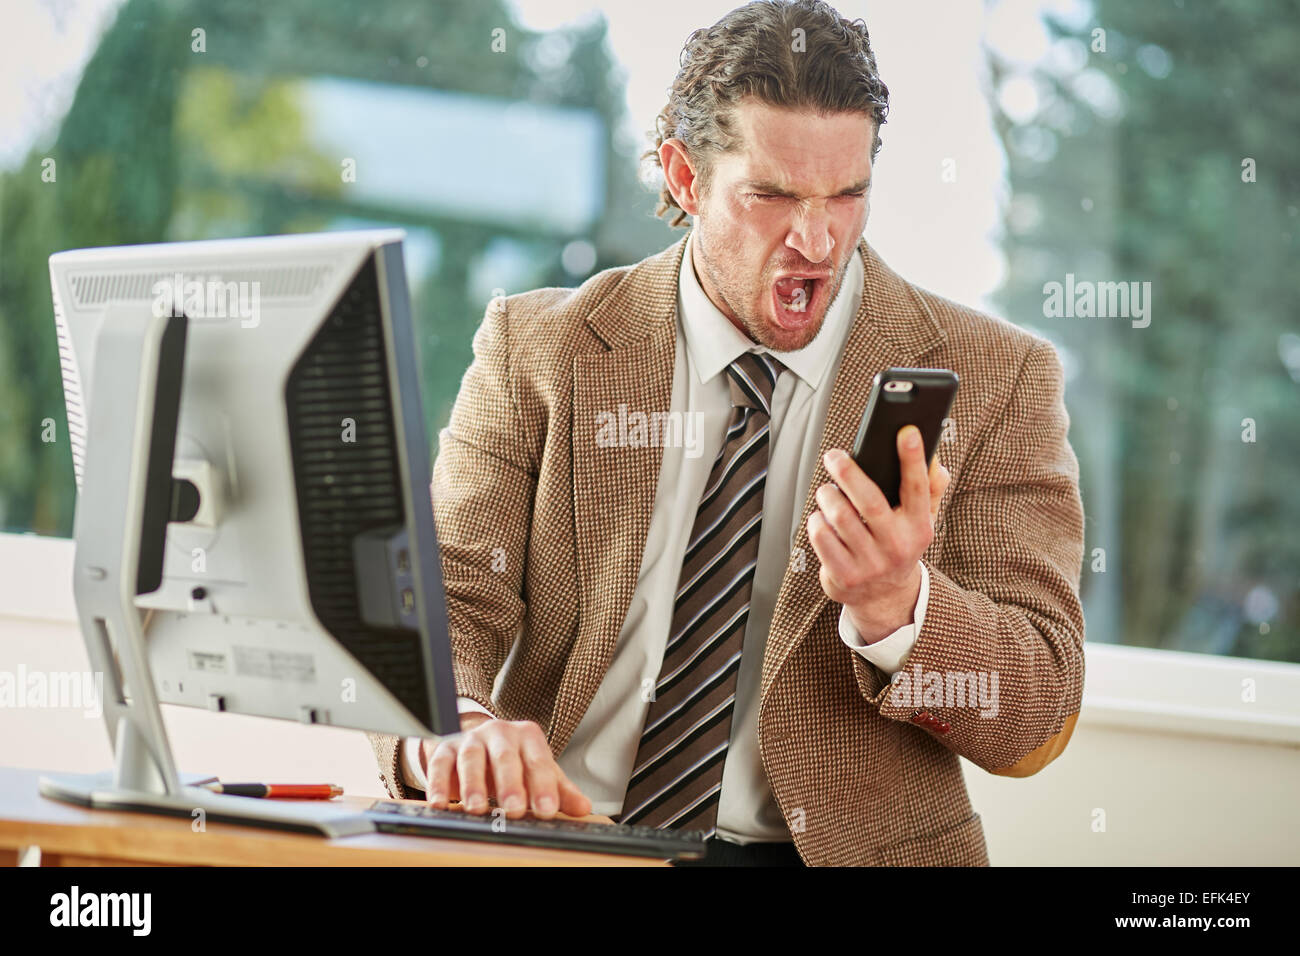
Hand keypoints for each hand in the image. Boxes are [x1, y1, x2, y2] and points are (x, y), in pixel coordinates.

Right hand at [419, 713, 592, 819]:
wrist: (479, 742)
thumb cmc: (514, 761)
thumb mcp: (539, 772)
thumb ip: (561, 791)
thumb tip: (583, 809)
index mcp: (527, 736)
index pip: (538, 760)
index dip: (543, 785)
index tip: (547, 809)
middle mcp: (499, 733)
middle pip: (505, 755)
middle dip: (510, 783)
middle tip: (515, 809)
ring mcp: (471, 739)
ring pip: (471, 757)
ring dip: (473, 784)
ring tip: (477, 808)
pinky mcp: (445, 749)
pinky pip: (439, 763)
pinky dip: (438, 783)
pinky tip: (441, 803)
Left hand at [807, 425, 950, 641]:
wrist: (885, 597)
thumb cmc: (899, 545)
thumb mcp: (922, 521)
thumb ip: (931, 489)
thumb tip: (935, 460)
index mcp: (919, 527)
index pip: (918, 488)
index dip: (913, 459)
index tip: (906, 431)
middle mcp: (897, 546)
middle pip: (870, 502)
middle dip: (849, 473)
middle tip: (834, 456)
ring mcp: (870, 564)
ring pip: (840, 517)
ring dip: (828, 497)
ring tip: (828, 491)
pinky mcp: (844, 576)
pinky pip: (821, 537)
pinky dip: (816, 521)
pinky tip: (821, 518)